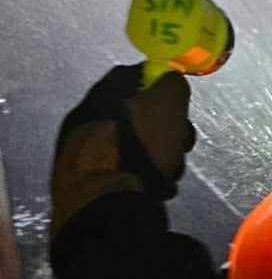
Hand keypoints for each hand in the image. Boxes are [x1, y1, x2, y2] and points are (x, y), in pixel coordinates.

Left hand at [52, 66, 194, 235]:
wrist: (105, 201)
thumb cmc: (138, 145)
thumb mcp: (166, 103)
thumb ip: (171, 85)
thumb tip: (171, 80)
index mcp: (100, 95)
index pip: (135, 77)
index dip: (163, 87)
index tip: (180, 104)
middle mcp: (87, 121)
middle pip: (139, 117)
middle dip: (167, 131)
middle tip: (179, 144)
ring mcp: (85, 155)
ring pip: (137, 148)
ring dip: (159, 157)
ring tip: (168, 172)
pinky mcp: (90, 185)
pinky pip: (128, 172)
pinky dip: (144, 178)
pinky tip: (153, 188)